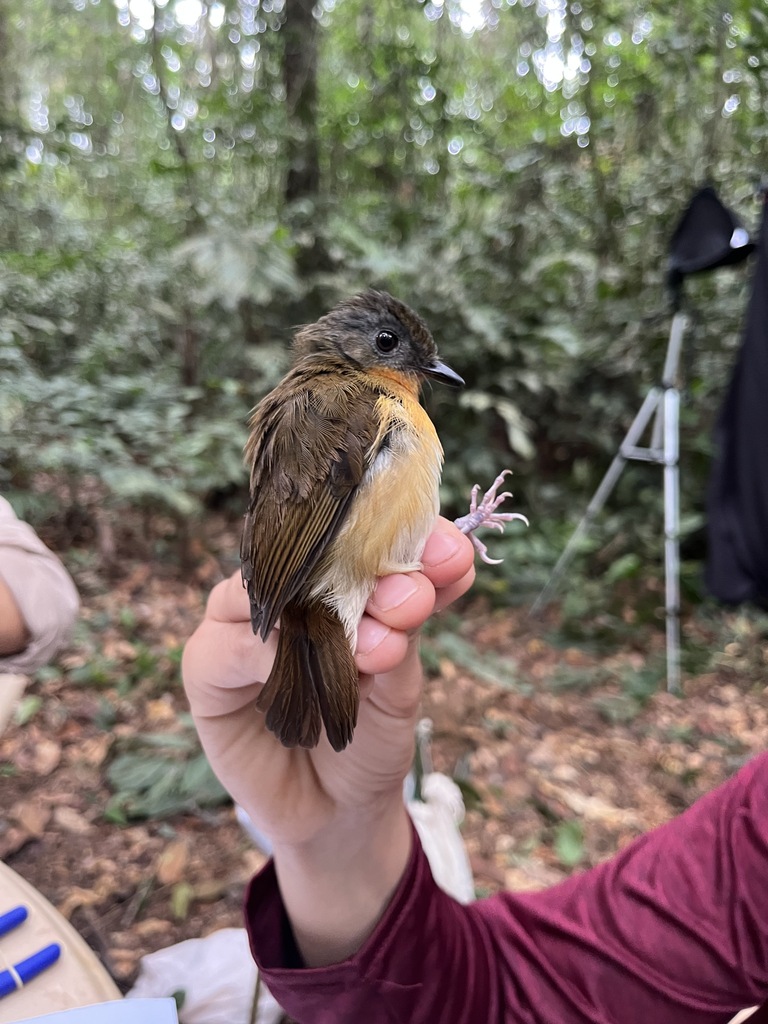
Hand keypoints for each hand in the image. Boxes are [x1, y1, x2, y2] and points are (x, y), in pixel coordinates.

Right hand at [182, 516, 474, 846]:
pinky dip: (267, 652)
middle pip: (316, 551)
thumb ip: (405, 633)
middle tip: (416, 599)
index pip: (367, 530)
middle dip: (372, 569)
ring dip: (322, 611)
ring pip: (268, 587)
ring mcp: (244, 620)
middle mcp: (288, 586)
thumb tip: (412, 589)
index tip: (454, 554)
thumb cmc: (369, 734)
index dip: (409, 532)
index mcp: (340, 574)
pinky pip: (228, 644)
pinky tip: (302, 665)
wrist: (338, 812)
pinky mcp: (208, 665)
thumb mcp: (401, 684)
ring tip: (375, 647)